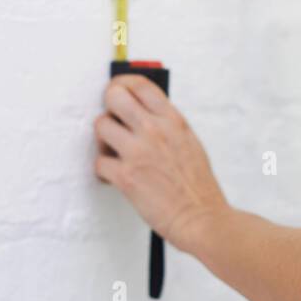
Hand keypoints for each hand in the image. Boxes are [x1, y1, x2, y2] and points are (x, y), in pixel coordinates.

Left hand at [94, 74, 227, 254]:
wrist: (201, 217)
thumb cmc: (197, 186)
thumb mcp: (189, 142)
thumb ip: (166, 124)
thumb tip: (142, 113)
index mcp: (173, 120)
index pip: (140, 85)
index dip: (123, 83)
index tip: (117, 89)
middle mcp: (154, 130)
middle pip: (114, 96)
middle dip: (108, 105)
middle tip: (110, 117)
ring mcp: (138, 152)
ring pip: (101, 126)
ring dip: (103, 139)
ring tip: (113, 152)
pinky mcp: (125, 176)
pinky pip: (99, 162)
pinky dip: (103, 170)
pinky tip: (114, 176)